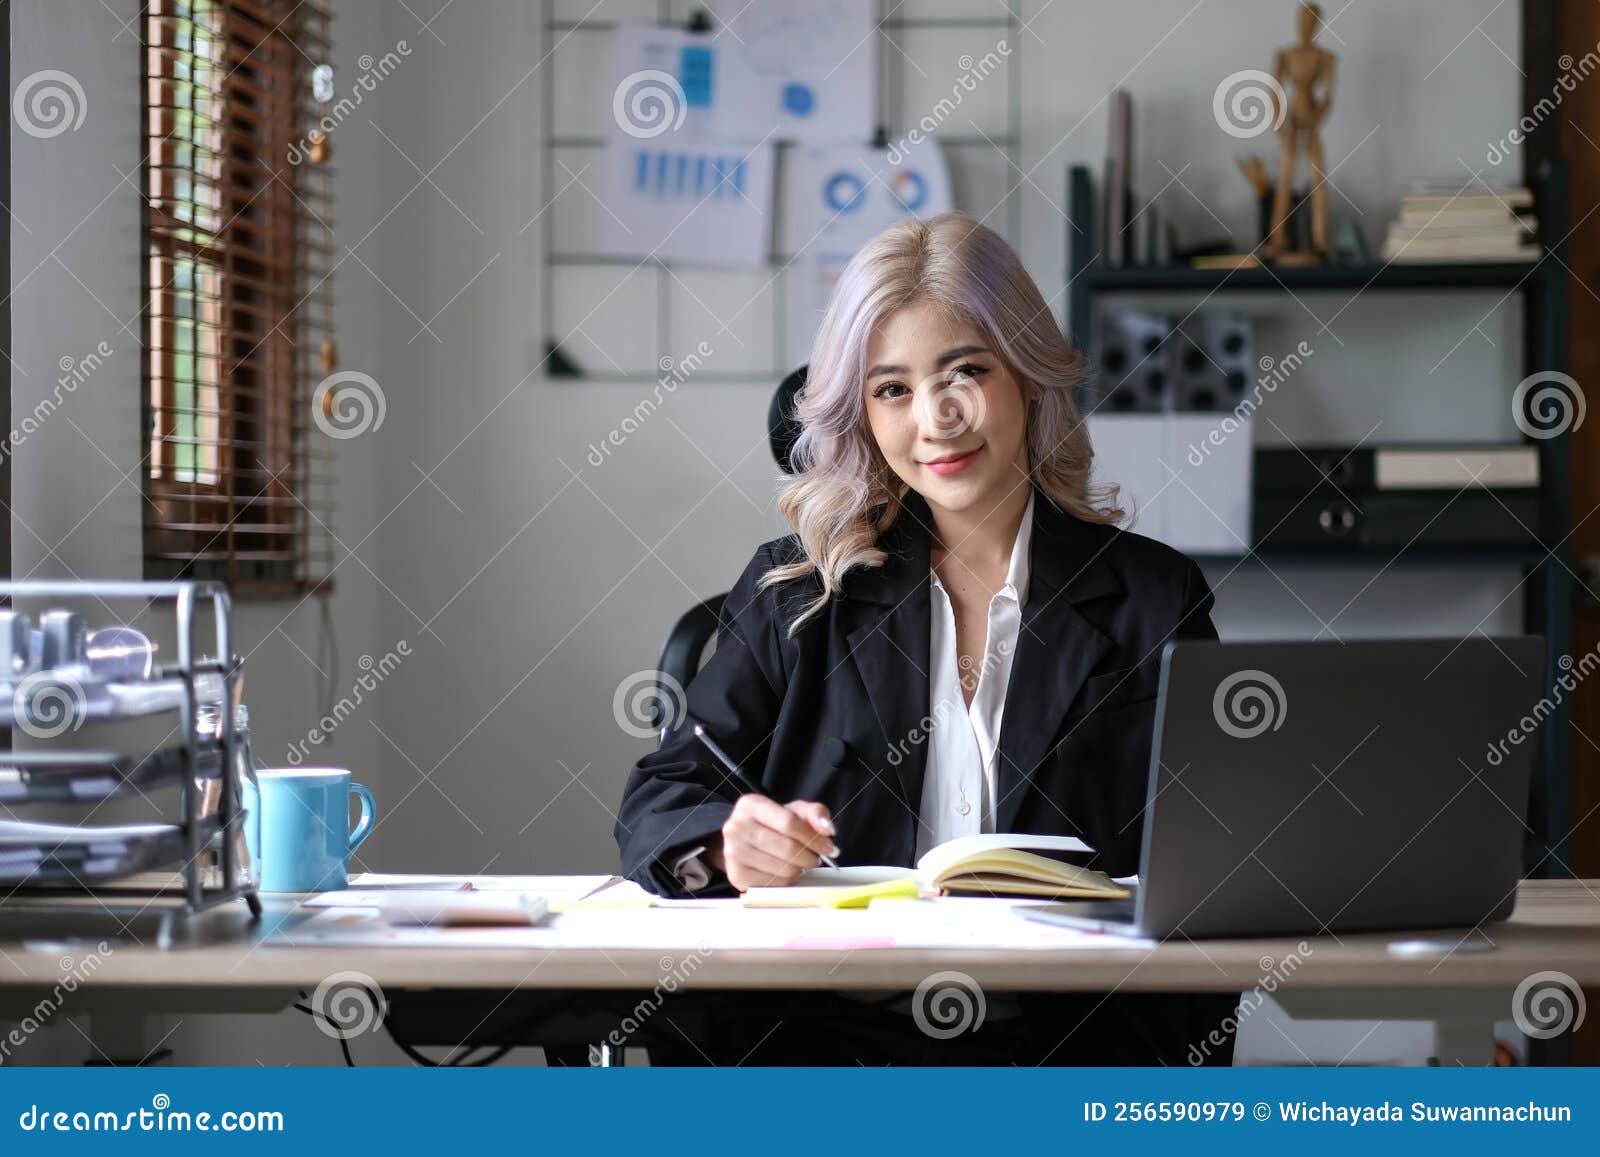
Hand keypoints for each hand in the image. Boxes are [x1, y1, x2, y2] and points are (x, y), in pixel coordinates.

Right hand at [708, 795, 837, 890]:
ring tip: (799, 864)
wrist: (743, 841)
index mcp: (751, 805)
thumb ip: (815, 813)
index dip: (813, 838)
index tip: (828, 847)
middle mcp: (736, 827)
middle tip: (815, 859)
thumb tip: (828, 829)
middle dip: (809, 857)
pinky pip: (774, 884)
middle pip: (787, 848)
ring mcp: (733, 853)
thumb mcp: (793, 811)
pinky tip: (786, 873)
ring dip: (799, 870)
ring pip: (783, 869)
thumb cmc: (772, 825)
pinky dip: (786, 881)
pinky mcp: (736, 875)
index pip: (789, 822)